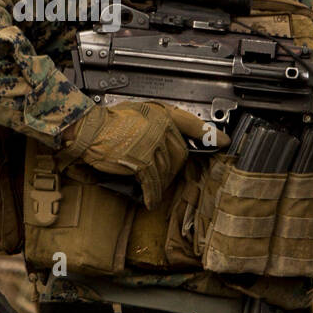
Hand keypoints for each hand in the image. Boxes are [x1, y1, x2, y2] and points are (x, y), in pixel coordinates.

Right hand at [62, 102, 225, 208]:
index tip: (223, 141)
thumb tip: (170, 136)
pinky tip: (150, 200)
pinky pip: (154, 182)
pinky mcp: (144, 161)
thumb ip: (157, 122)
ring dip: (161, 181)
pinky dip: (152, 193)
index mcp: (161, 114)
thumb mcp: (138, 111)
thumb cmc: (107, 121)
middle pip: (179, 154)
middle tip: (162, 174)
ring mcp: (154, 145)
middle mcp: (162, 128)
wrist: (88, 128)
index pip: (190, 123)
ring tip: (153, 187)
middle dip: (173, 167)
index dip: (208, 133)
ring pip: (167, 170)